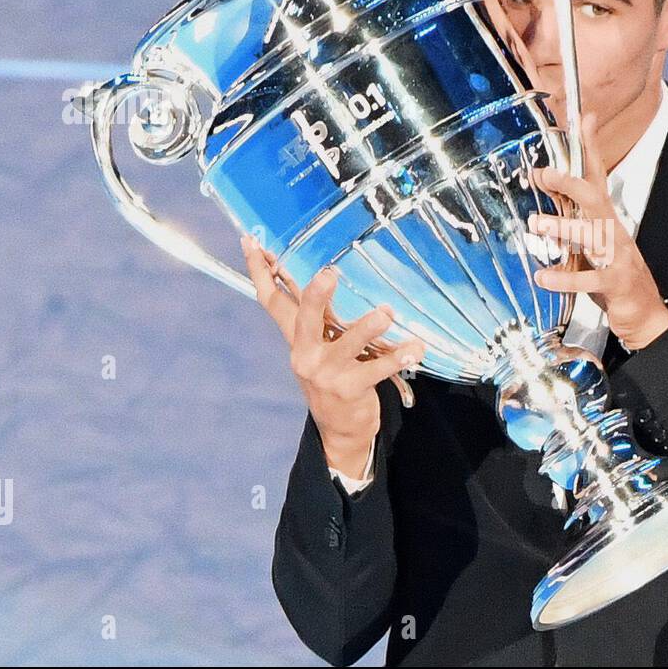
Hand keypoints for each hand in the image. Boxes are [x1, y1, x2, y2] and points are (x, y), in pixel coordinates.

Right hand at [240, 235, 425, 474]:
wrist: (340, 428)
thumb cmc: (334, 376)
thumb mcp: (318, 347)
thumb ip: (319, 317)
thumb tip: (323, 276)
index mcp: (296, 338)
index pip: (272, 300)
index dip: (260, 271)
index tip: (250, 240)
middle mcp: (306, 354)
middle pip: (305, 319)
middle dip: (315, 297)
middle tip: (329, 275)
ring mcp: (327, 373)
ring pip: (347, 344)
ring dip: (368, 327)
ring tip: (386, 312)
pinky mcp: (350, 389)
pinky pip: (377, 370)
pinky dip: (399, 358)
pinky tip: (416, 349)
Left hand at [527, 111, 667, 350]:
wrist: (646, 315)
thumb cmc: (612, 276)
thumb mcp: (593, 246)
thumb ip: (573, 225)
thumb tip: (541, 208)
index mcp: (607, 220)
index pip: (598, 177)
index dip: (591, 148)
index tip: (582, 118)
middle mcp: (614, 232)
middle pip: (595, 199)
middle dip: (571, 183)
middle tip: (543, 174)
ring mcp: (618, 257)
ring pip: (593, 236)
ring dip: (564, 228)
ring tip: (536, 223)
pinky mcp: (616, 284)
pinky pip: (589, 280)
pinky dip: (565, 279)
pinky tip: (543, 277)